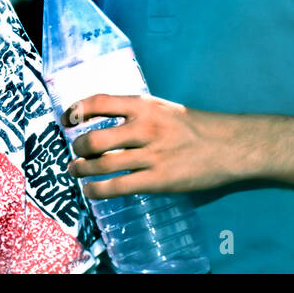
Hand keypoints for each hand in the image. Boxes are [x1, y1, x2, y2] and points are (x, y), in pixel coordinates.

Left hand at [65, 94, 236, 198]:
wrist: (229, 146)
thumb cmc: (194, 127)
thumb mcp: (163, 108)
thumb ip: (135, 113)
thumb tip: (101, 123)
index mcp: (144, 105)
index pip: (99, 102)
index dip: (75, 111)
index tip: (65, 120)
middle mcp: (144, 128)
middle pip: (93, 139)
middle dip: (77, 149)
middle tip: (75, 154)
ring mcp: (151, 155)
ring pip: (101, 165)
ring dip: (81, 170)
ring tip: (76, 172)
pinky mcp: (158, 180)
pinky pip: (117, 187)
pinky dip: (96, 191)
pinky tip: (91, 191)